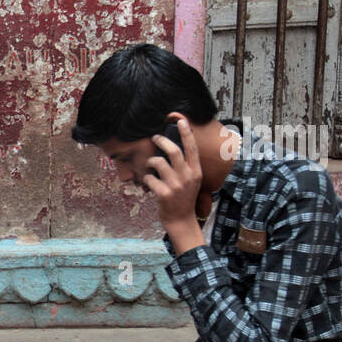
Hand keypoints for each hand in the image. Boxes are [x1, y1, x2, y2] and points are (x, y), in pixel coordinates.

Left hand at [146, 112, 205, 252]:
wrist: (181, 220)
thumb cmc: (184, 198)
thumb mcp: (191, 181)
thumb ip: (185, 166)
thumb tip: (172, 148)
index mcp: (196, 171)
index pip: (192, 148)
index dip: (186, 133)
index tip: (181, 120)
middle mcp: (187, 176)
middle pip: (173, 151)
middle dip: (162, 141)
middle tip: (155, 137)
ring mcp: (176, 186)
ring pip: (158, 163)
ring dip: (150, 161)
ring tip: (149, 166)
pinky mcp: (164, 194)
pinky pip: (149, 178)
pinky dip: (145, 178)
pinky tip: (148, 183)